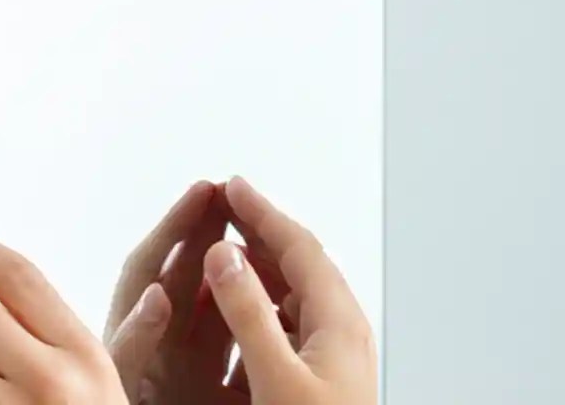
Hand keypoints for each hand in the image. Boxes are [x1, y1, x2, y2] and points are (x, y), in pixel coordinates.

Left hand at [105, 182, 291, 403]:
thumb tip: (157, 297)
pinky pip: (237, 346)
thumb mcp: (118, 381)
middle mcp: (159, 348)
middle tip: (237, 191)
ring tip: (262, 232)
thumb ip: (134, 342)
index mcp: (129, 338)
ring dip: (236, 269)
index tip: (203, 188)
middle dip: (209, 231)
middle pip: (187, 275)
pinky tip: (279, 298)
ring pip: (216, 307)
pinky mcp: (214, 392)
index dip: (176, 226)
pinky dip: (254, 318)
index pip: (152, 267)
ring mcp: (188, 369)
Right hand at [206, 176, 376, 404]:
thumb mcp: (276, 379)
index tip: (231, 186)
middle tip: (223, 203)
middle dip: (259, 230)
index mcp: (340, 324)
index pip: (299, 247)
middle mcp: (341, 333)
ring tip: (224, 246)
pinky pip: (287, 322)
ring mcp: (333, 357)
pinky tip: (235, 308)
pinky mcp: (320, 379)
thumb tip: (225, 255)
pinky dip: (258, 302)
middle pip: (299, 263)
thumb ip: (249, 313)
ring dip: (258, 266)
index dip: (262, 213)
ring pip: (293, 293)